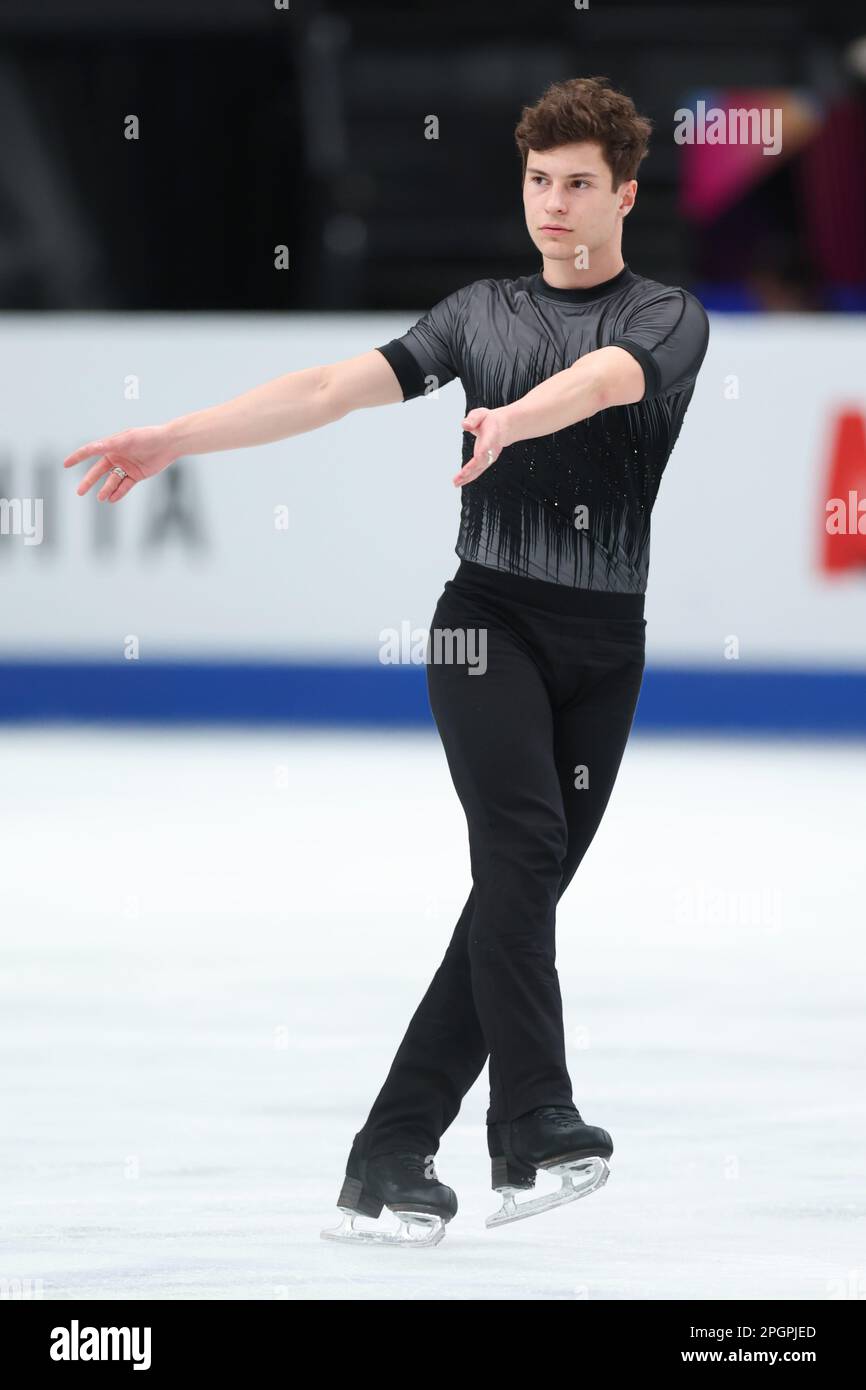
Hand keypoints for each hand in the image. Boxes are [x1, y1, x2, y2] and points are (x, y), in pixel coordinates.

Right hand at [62, 424, 178, 502]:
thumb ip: (110, 444)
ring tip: (101, 498)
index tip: (66, 464)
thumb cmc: (147, 436)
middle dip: (89, 481)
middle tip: (79, 492)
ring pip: (112, 481)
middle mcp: (117, 456)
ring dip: (106, 490)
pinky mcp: (137, 475)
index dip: (78, 457)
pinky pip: (125, 486)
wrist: (168, 443)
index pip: (90, 451)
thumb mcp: (127, 439)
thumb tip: (94, 447)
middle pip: (99, 471)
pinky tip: (112, 499)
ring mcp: (126, 467)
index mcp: (112, 445)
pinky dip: (119, 493)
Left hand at [453, 407, 512, 486]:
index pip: (485, 449)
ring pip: (478, 470)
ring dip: (467, 478)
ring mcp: (490, 458)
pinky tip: (459, 482)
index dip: (478, 456)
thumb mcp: (481, 414)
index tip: (470, 463)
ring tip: (455, 483)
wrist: (503, 427)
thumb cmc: (489, 421)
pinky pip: (477, 471)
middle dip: (469, 471)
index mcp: (491, 438)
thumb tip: (465, 425)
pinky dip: (468, 477)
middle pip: (481, 463)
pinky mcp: (486, 462)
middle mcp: (491, 450)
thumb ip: (473, 418)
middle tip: (457, 478)